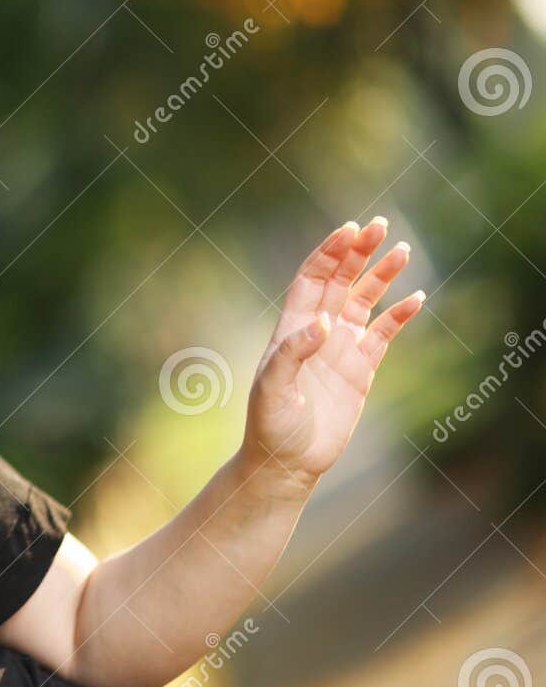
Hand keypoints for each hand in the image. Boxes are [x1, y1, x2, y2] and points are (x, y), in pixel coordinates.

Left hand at [241, 217, 424, 482]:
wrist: (287, 461)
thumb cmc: (270, 424)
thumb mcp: (272, 387)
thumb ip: (292, 352)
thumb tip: (324, 322)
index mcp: (292, 328)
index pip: (312, 278)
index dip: (329, 253)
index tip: (349, 230)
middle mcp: (317, 331)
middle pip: (340, 280)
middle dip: (358, 252)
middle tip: (380, 224)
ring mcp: (341, 349)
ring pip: (364, 301)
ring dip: (381, 276)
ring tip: (401, 249)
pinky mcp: (362, 370)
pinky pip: (384, 334)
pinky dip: (398, 315)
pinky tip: (416, 297)